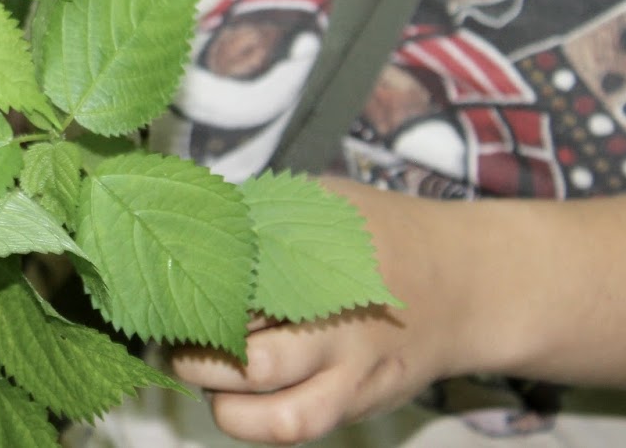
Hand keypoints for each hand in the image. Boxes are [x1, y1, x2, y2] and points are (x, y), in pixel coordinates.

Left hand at [167, 179, 478, 445]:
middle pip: (250, 350)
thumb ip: (261, 213)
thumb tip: (184, 219)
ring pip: (276, 407)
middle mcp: (338, 316)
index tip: (161, 278)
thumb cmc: (376, 234)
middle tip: (170, 329)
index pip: (236, 276)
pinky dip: (250, 421)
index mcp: (321, 254)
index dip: (189, 281)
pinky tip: (226, 397)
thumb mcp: (324, 201)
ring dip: (220, 395)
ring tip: (192, 368)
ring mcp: (352, 367)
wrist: (464, 283)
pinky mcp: (358, 401)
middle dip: (196, 348)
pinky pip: (299, 424)